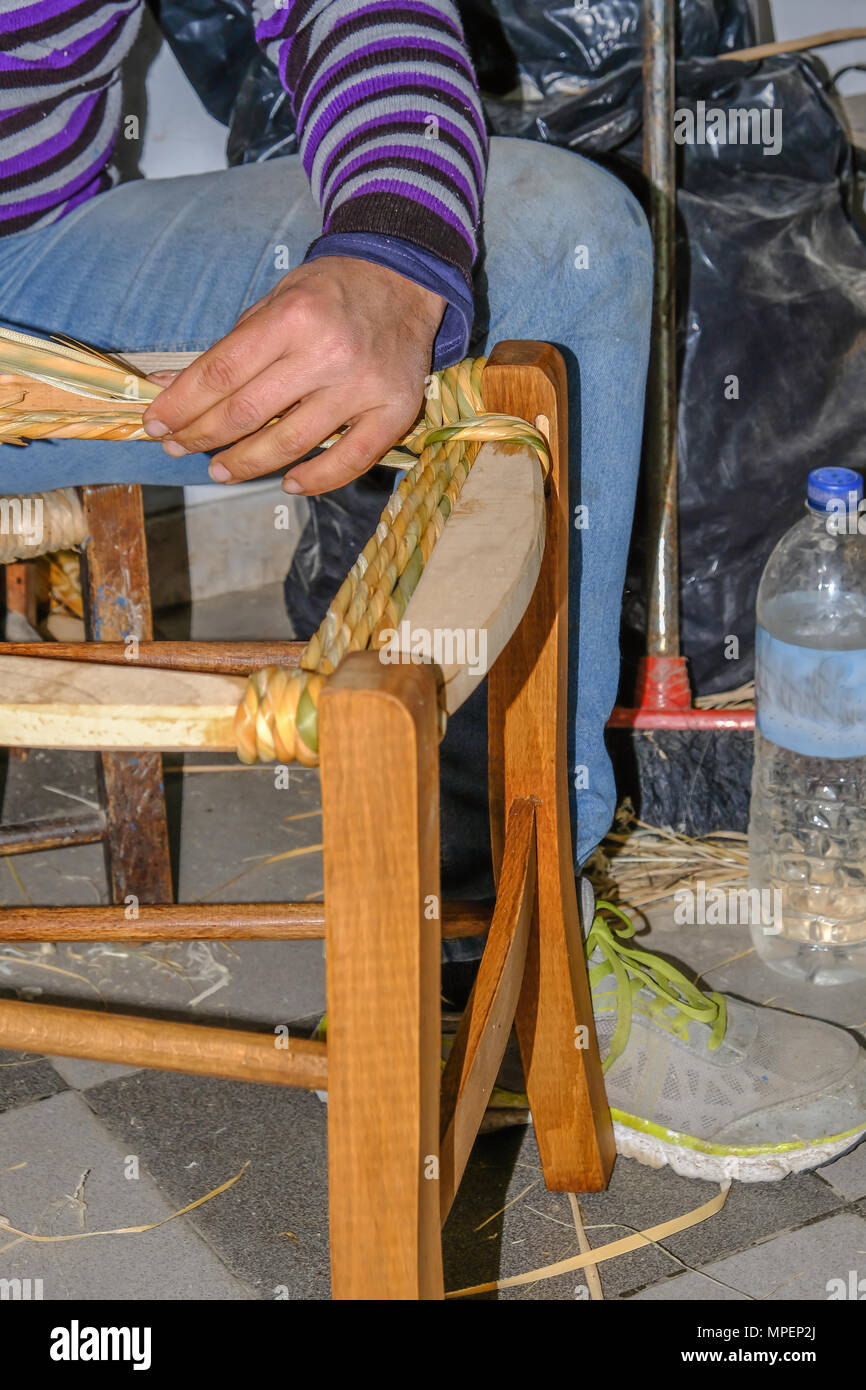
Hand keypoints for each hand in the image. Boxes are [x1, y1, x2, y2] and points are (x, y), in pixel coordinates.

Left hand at [141, 257, 444, 495]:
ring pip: (291, 443)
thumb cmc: (328, 294)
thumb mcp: (274, 303)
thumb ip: (230, 348)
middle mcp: (328, 353)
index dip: (182, 404)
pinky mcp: (395, 413)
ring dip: (246, 464)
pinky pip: (349, 461)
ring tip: (220, 470)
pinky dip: (315, 480)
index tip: (157, 424)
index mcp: (292, 318)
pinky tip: (288, 482)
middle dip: (204, 436)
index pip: (222, 373)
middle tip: (180, 448)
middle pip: (249, 412)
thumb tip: (169, 385)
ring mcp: (363, 388)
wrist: (403, 281)